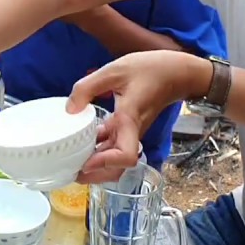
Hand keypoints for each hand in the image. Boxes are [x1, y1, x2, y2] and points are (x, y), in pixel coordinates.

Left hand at [66, 50, 206, 183]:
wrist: (175, 72)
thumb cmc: (148, 70)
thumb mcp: (113, 71)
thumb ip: (88, 87)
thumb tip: (70, 109)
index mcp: (130, 121)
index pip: (126, 155)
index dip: (105, 164)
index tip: (85, 163)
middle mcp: (132, 133)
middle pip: (118, 168)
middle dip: (95, 175)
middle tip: (69, 171)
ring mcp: (131, 133)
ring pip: (115, 160)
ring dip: (95, 166)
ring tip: (70, 161)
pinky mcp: (128, 129)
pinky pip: (114, 147)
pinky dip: (99, 151)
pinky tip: (82, 143)